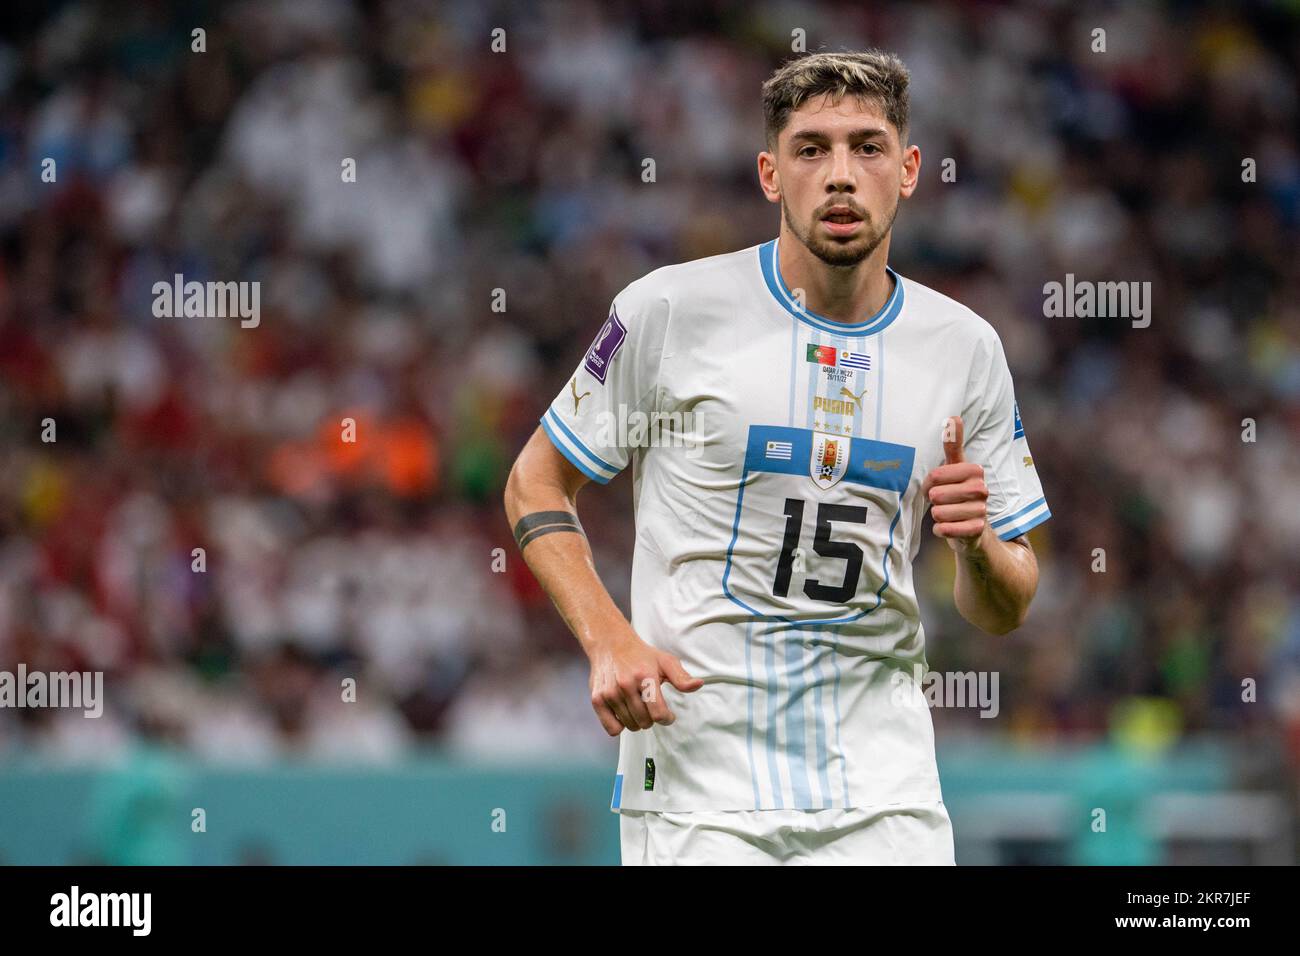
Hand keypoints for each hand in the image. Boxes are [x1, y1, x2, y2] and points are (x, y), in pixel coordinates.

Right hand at [588, 629, 703, 735]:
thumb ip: (681, 677)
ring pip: (629, 726)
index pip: (658, 713)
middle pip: (645, 722)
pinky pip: (612, 729)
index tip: (668, 715)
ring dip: (637, 721)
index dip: (666, 718)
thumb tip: (698, 685)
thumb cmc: (641, 655)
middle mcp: (625, 684)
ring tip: (637, 707)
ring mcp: (610, 692)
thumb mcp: (665, 661)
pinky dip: (620, 725)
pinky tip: (624, 712)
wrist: (610, 644)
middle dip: (651, 718)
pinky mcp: (597, 699)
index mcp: (645, 676)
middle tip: (650, 707)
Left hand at [920, 415, 989, 554]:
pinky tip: (948, 527)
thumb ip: (953, 444)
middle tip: (941, 502)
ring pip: (939, 513)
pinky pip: (945, 529)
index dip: (929, 483)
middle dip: (932, 500)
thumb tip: (953, 416)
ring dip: (936, 516)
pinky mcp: (977, 530)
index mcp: (975, 470)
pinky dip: (940, 530)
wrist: (972, 528)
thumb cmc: (957, 492)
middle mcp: (982, 489)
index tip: (935, 486)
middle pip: (936, 494)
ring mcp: (981, 510)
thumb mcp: (954, 467)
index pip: (935, 475)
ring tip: (946, 514)